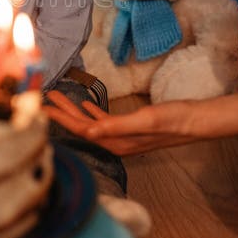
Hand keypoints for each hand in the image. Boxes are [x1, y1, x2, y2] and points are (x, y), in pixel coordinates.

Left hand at [43, 91, 199, 155]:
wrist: (195, 121)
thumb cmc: (173, 119)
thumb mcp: (144, 119)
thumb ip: (116, 126)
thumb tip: (89, 130)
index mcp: (116, 141)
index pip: (81, 130)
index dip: (60, 118)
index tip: (42, 107)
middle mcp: (116, 141)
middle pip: (82, 126)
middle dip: (62, 112)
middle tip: (45, 95)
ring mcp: (122, 135)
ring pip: (90, 122)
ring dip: (74, 110)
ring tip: (58, 95)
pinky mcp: (130, 127)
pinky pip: (104, 121)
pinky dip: (92, 112)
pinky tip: (86, 106)